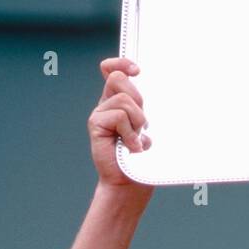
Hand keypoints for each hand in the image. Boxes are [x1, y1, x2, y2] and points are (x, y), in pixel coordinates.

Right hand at [88, 57, 152, 191]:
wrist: (129, 184)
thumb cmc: (141, 160)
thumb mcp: (147, 129)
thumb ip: (145, 110)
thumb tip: (152, 93)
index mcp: (119, 102)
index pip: (113, 71)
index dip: (122, 63)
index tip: (137, 70)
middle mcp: (106, 104)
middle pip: (119, 78)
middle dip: (137, 100)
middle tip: (142, 126)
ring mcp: (99, 114)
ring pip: (123, 99)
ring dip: (137, 121)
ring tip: (137, 140)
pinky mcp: (95, 124)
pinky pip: (119, 116)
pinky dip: (130, 133)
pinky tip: (130, 147)